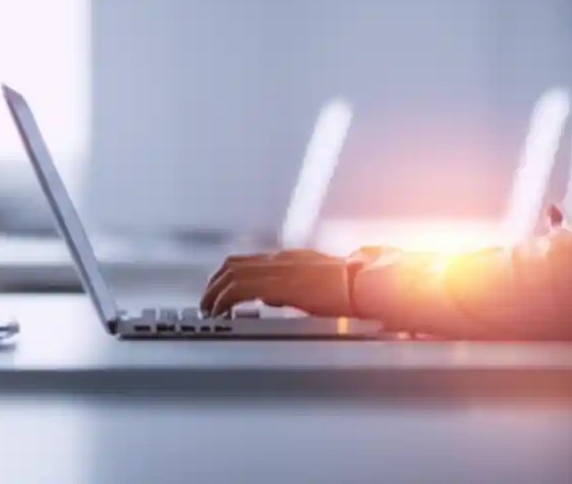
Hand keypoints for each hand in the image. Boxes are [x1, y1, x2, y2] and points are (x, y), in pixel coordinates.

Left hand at [200, 249, 351, 317]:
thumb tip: (272, 297)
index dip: (224, 276)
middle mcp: (280, 259)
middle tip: (205, 304)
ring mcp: (279, 269)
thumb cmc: (348, 288)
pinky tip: (222, 313)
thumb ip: (292, 285)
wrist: (365, 284)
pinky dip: (225, 300)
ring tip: (209, 311)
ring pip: (232, 275)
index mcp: (288, 258)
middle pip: (233, 265)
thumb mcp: (316, 281)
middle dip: (213, 285)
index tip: (215, 292)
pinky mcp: (281, 284)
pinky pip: (242, 288)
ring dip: (215, 293)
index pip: (245, 261)